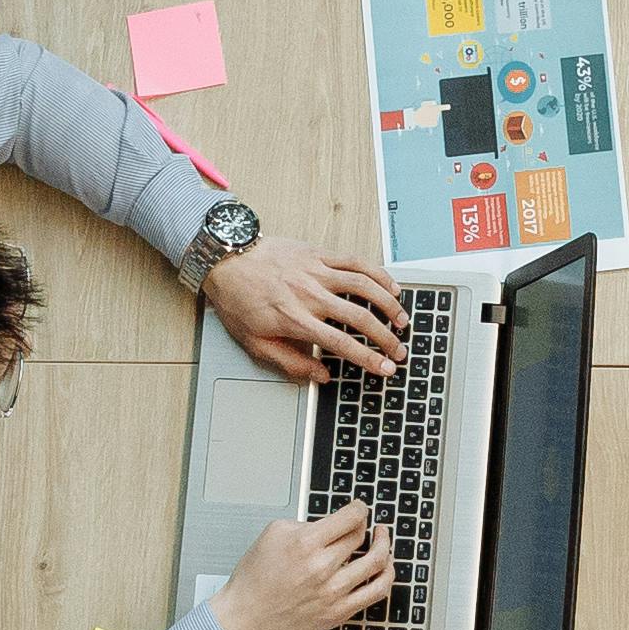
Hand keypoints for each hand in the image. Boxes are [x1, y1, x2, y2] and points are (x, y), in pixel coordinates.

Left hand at [205, 238, 409, 383]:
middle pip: (360, 317)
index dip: (368, 358)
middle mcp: (310, 295)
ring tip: (402, 320)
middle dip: (386, 337)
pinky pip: (355, 262)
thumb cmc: (238, 300)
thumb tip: (321, 376)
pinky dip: (377, 274)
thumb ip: (291, 362)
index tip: (385, 367)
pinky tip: (390, 286)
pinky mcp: (318, 254)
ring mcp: (316, 271)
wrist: (226, 259)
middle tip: (399, 350)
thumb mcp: (255, 343)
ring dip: (388, 305)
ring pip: (364, 286)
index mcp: (295, 319)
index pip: (342, 344)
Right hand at [210, 501, 393, 629]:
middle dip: (364, 526)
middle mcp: (322, 567)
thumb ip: (306, 524)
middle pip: (361, 537)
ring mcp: (333, 592)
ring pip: (377, 562)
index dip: (359, 508)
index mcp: (305, 543)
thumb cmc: (255, 579)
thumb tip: (331, 523)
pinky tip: (385, 567)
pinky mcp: (339, 612)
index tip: (359, 508)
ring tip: (382, 540)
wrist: (246, 617)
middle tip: (361, 524)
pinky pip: (376, 592)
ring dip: (384, 546)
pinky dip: (386, 575)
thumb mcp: (273, 534)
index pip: (350, 517)